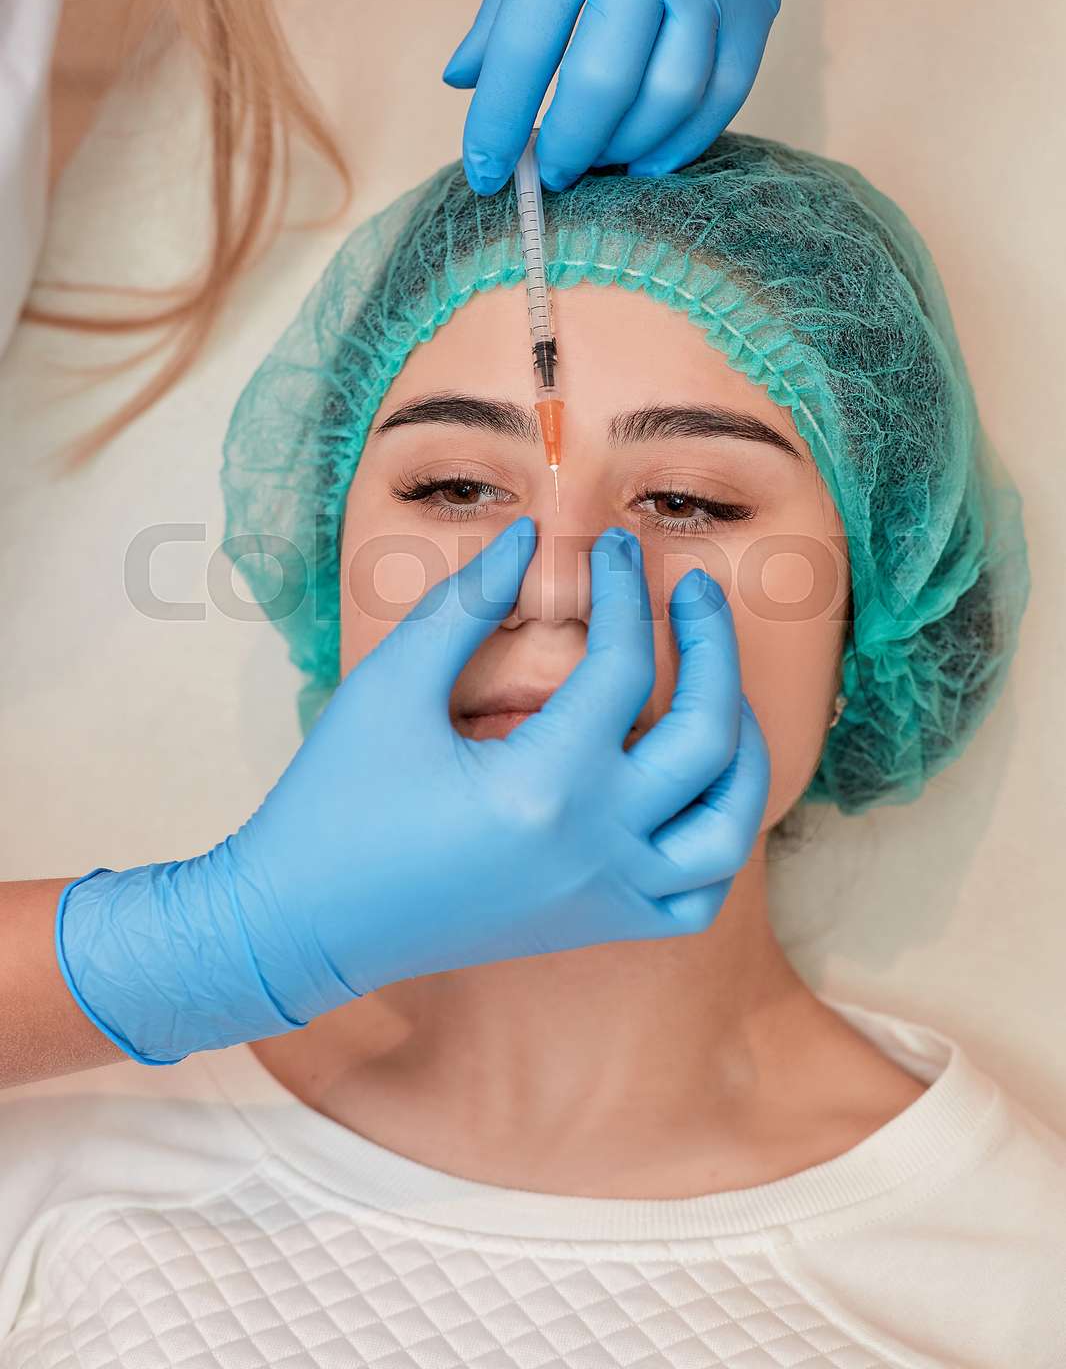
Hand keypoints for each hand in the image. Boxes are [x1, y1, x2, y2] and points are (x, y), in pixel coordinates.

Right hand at [56, 521, 768, 1063]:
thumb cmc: (336, 800)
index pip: (624, 663)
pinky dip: (719, 841)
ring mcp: (605, 896)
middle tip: (693, 591)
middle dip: (713, 645)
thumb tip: (530, 536)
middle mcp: (595, 847)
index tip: (616, 546)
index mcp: (544, 785)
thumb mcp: (391, 686)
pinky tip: (693, 789)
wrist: (302, 922)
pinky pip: (698, 896)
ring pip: (730, 826)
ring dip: (743, 747)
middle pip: (709, 735)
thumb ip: (467, 605)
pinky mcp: (596, 925)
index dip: (626, 589)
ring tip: (721, 689)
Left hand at [444, 0, 831, 192]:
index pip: (523, 51)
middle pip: (601, 89)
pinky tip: (655, 153)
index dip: (498, 127)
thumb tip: (464, 81)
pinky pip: (728, 89)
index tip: (485, 174)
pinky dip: (688, 137)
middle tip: (550, 174)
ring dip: (628, 151)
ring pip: (671, 99)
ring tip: (601, 163)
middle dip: (568, 150)